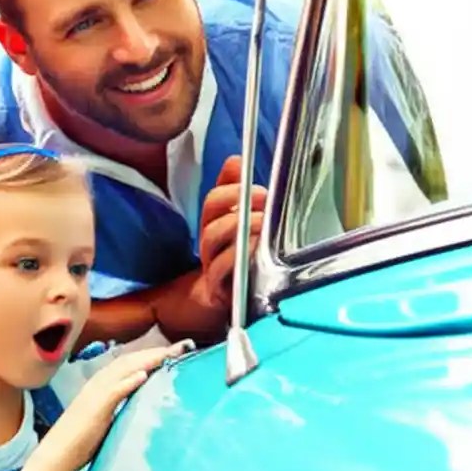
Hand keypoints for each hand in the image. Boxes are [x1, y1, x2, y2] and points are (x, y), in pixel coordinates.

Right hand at [37, 340, 193, 470]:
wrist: (59, 454)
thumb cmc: (82, 439)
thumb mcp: (106, 416)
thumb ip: (121, 404)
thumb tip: (142, 398)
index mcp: (101, 383)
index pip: (130, 363)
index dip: (151, 355)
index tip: (174, 351)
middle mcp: (98, 382)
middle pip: (130, 360)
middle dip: (156, 352)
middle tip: (181, 347)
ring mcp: (96, 393)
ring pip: (124, 369)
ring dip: (148, 360)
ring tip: (169, 354)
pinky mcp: (96, 407)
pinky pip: (114, 390)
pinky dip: (129, 381)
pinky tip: (143, 375)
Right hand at [151, 157, 266, 343]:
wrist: (209, 310)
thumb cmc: (228, 266)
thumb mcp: (234, 229)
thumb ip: (234, 193)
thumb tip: (236, 161)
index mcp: (213, 227)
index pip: (214, 199)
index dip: (231, 188)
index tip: (257, 188)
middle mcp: (209, 245)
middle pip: (211, 214)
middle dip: (236, 201)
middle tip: (262, 198)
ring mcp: (211, 267)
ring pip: (213, 238)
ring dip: (238, 225)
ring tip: (260, 221)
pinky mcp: (218, 291)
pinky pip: (222, 270)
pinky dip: (237, 257)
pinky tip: (254, 250)